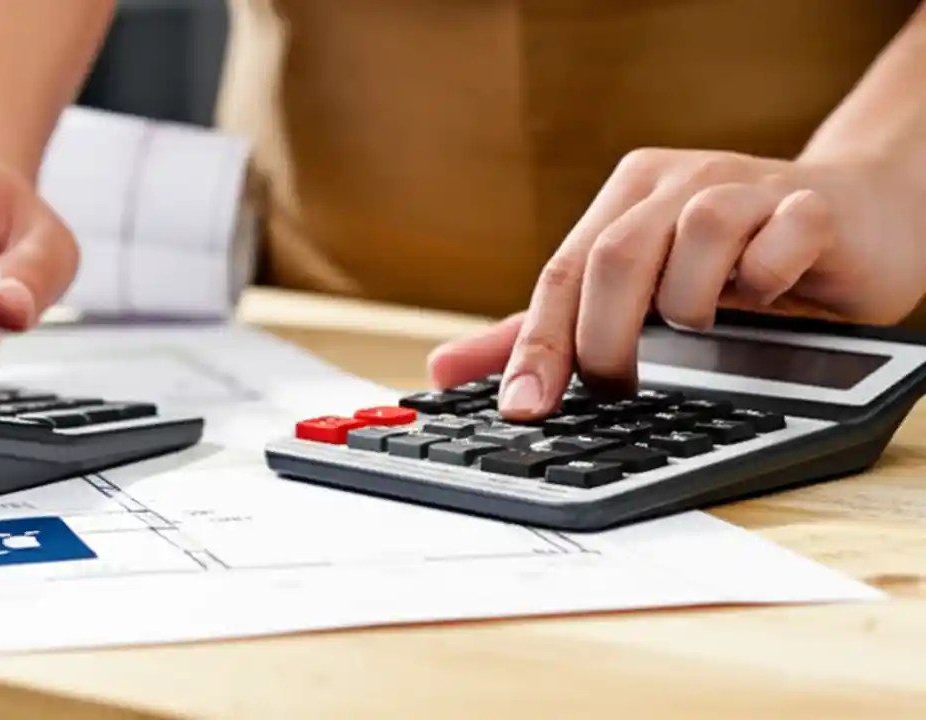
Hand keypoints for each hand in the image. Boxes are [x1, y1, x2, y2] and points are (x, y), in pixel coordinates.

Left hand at [428, 148, 925, 418]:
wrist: (849, 214)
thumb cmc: (730, 261)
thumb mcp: (629, 293)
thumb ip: (542, 330)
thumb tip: (444, 369)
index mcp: (624, 197)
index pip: (561, 273)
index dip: (537, 347)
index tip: (523, 409)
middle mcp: (676, 183)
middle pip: (615, 258)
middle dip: (606, 339)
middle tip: (618, 386)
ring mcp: (746, 185)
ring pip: (694, 238)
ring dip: (691, 304)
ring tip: (703, 324)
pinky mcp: (811, 204)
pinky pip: (779, 237)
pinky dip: (767, 279)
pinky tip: (767, 295)